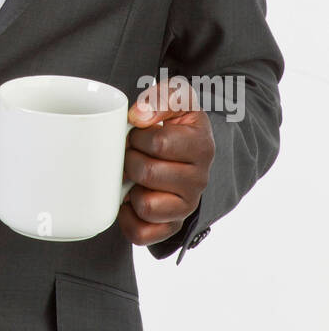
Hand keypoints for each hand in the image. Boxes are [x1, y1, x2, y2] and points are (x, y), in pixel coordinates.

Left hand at [118, 78, 214, 247]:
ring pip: (145, 205)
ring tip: (134, 175)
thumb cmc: (176, 123)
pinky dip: (128, 219)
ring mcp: (186, 206)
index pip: (158, 142)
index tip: (139, 132)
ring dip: (130, 188)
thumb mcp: (176, 98)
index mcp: (202, 146)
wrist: (187, 151)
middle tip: (132, 152)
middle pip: (147, 173)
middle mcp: (199, 180)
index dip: (139, 135)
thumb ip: (160, 97)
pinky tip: (130, 199)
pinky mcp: (171, 226)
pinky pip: (141, 233)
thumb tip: (138, 117)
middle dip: (130, 158)